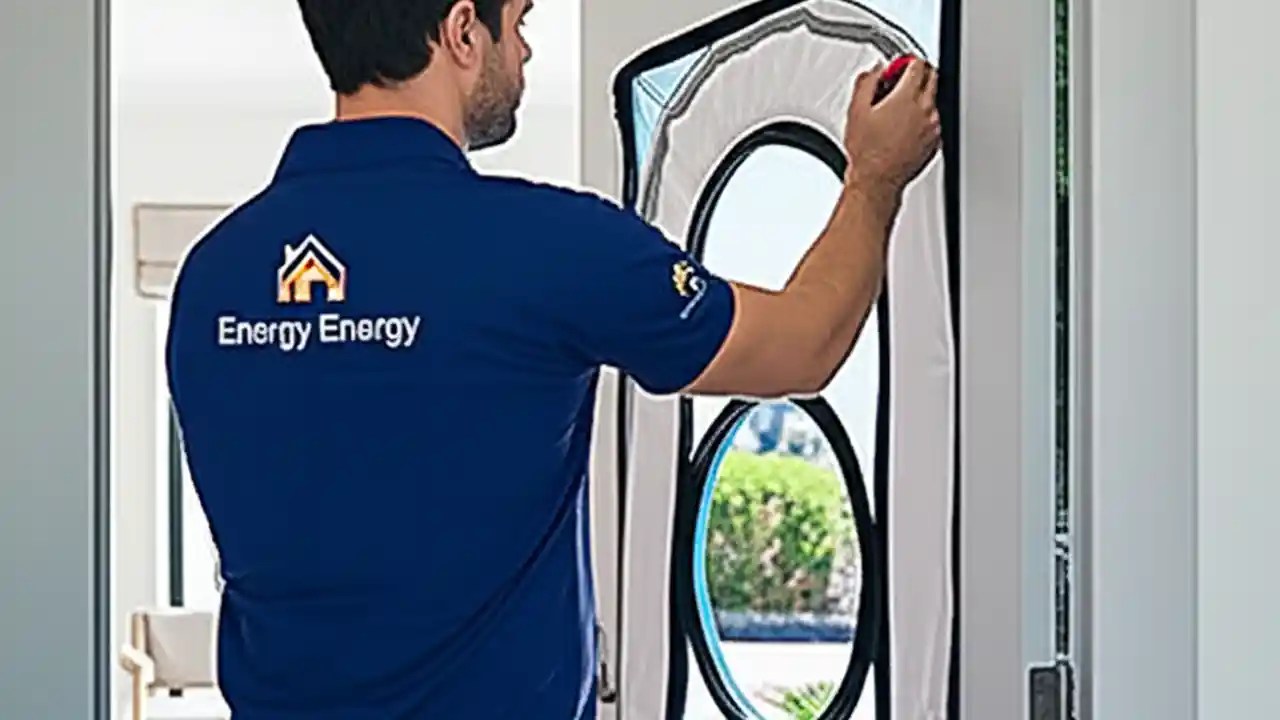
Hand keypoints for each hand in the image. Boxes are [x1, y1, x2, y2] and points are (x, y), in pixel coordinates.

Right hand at [842, 58, 941, 201]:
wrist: (877, 181)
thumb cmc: (867, 152)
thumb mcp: (856, 110)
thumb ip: (867, 82)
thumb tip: (876, 70)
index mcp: (907, 98)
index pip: (917, 65)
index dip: (905, 62)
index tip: (896, 68)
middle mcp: (926, 110)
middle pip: (932, 77)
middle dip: (916, 75)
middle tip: (899, 83)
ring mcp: (933, 127)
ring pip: (933, 100)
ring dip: (919, 98)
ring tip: (897, 111)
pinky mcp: (935, 142)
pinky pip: (933, 121)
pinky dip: (922, 119)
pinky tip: (903, 128)